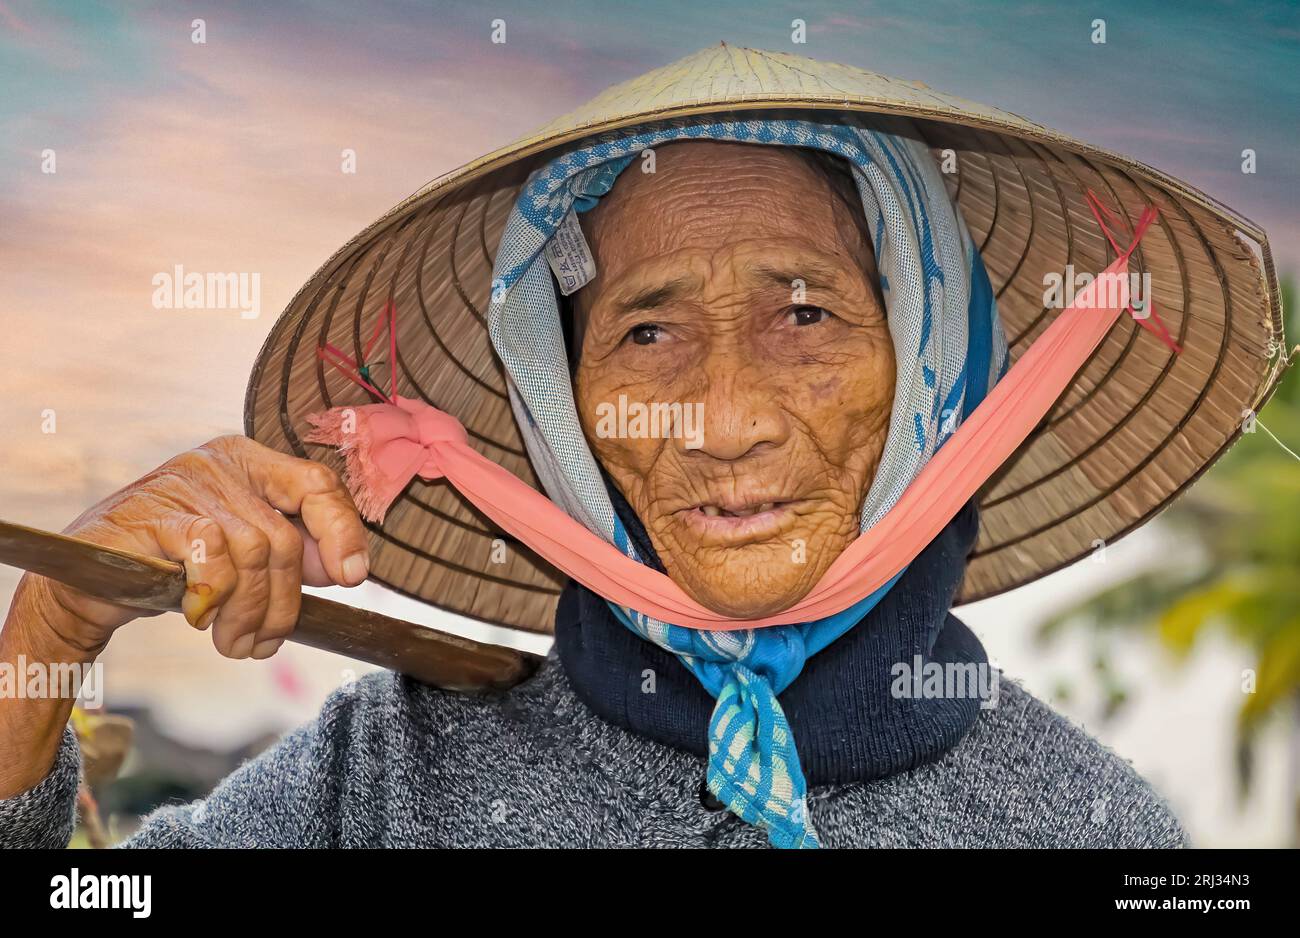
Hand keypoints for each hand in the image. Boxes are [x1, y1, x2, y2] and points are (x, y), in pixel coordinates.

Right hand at [32, 435, 368, 660]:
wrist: (88, 585)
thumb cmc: (174, 568)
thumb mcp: (242, 557)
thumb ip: (292, 553)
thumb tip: (345, 568)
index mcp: (250, 463)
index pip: (317, 484)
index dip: (343, 531)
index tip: (351, 579)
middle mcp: (219, 463)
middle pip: (285, 537)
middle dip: (283, 603)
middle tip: (265, 643)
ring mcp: (182, 484)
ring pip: (253, 553)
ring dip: (249, 613)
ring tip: (236, 643)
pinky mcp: (151, 515)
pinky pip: (211, 556)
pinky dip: (215, 596)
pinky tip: (200, 617)